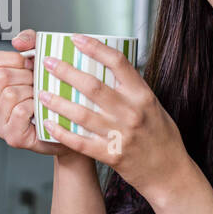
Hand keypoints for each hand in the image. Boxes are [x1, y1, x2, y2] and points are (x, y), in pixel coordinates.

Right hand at [0, 29, 87, 161]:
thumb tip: (18, 41)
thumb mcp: (43, 62)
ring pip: (10, 93)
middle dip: (27, 77)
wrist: (74, 128)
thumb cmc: (56, 96)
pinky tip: (42, 111)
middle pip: (1, 76)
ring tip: (42, 99)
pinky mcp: (12, 136)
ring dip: (33, 93)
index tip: (31, 67)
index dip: (15, 59)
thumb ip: (31, 43)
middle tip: (40, 86)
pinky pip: (20, 110)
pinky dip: (36, 107)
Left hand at [37, 34, 192, 200]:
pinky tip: (48, 123)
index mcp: (143, 96)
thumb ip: (133, 91)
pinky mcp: (111, 155)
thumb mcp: (154, 107)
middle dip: (66, 72)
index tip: (76, 39)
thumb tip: (109, 70)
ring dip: (58, 102)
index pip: (118, 63)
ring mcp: (121, 135)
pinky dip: (62, 132)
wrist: (170, 174)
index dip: (95, 48)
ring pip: (82, 114)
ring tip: (42, 93)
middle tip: (48, 63)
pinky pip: (80, 142)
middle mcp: (132, 113)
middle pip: (93, 86)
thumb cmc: (162, 138)